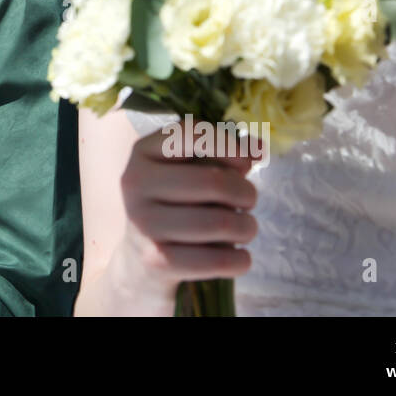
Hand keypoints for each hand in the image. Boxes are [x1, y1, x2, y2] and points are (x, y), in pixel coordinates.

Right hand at [116, 119, 260, 310]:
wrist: (140, 252)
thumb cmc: (175, 200)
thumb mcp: (192, 167)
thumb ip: (225, 152)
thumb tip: (258, 149)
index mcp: (143, 152)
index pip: (191, 134)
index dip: (227, 145)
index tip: (246, 162)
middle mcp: (136, 183)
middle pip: (213, 182)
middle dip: (246, 192)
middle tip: (248, 200)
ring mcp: (143, 223)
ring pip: (220, 223)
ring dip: (247, 226)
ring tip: (245, 228)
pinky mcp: (156, 260)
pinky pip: (217, 260)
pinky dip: (240, 259)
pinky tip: (240, 255)